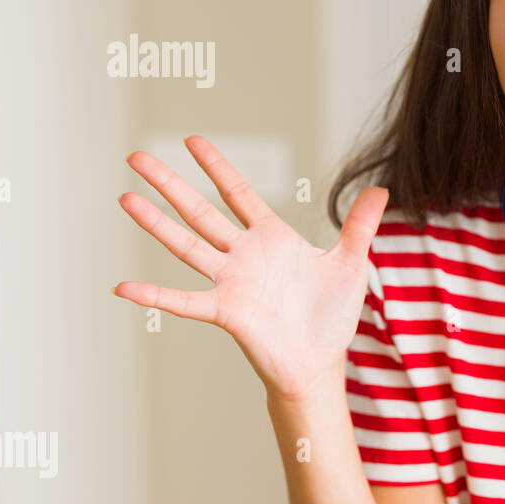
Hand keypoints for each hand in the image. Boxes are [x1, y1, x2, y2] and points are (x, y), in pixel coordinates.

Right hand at [113, 135, 388, 403]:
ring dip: (155, 223)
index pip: (237, 193)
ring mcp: (231, 282)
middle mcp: (244, 256)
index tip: (192, 140)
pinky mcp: (226, 311)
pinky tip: (123, 288)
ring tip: (124, 197)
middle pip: (200, 211)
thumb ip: (360, 225)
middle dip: (170, 183)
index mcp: (272, 238)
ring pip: (186, 245)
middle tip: (136, 156)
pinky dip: (154, 295)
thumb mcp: (350, 263)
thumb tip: (381, 189)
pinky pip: (184, 301)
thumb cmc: (331, 316)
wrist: (320, 362)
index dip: (216, 167)